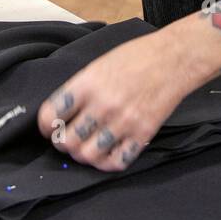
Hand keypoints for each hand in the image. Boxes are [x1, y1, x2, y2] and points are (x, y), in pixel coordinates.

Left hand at [36, 23, 220, 172]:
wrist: (174, 59)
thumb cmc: (136, 56)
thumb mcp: (99, 63)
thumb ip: (80, 88)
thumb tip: (63, 112)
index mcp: (87, 84)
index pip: (51, 115)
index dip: (45, 126)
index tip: (48, 128)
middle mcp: (102, 105)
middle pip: (67, 141)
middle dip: (62, 144)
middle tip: (66, 140)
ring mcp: (123, 122)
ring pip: (88, 155)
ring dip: (83, 155)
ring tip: (85, 149)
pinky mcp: (142, 134)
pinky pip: (117, 161)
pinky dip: (107, 163)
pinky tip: (107, 155)